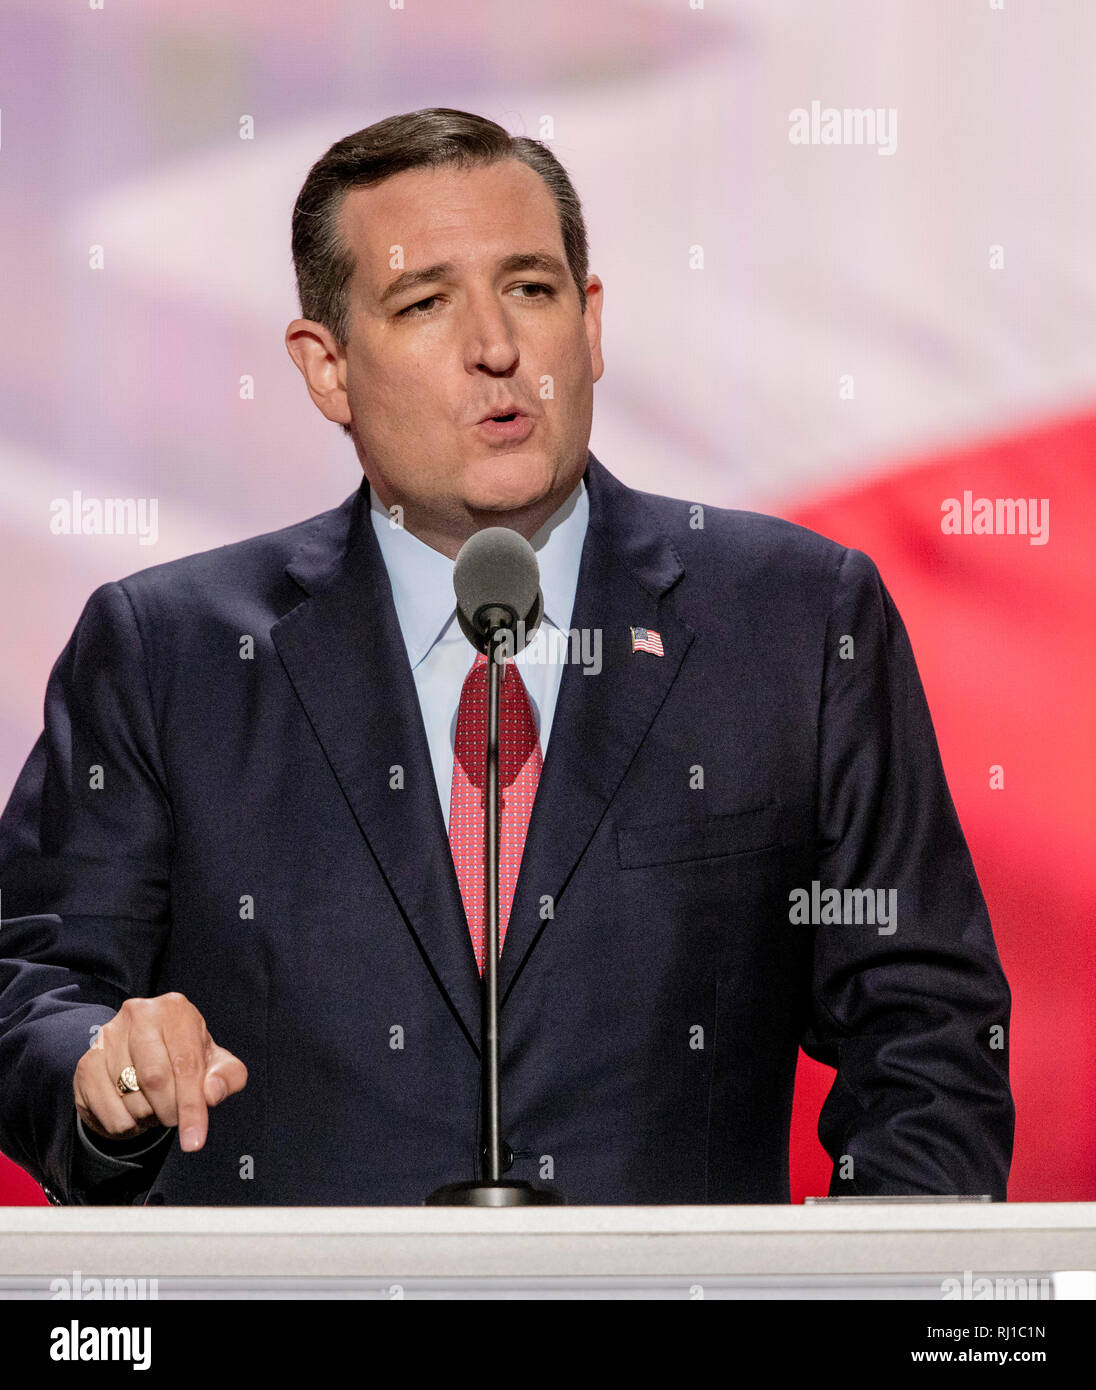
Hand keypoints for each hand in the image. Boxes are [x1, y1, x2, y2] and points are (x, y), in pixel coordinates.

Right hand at [74, 993, 246, 1152]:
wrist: (145, 1054)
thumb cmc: (187, 1058)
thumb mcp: (217, 1064)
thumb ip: (228, 1077)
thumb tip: (212, 1094)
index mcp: (174, 1009)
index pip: (186, 1064)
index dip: (192, 1106)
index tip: (195, 1142)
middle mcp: (138, 1014)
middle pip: (155, 1079)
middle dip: (170, 1111)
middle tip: (174, 1117)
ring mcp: (107, 1037)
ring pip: (131, 1098)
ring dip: (148, 1117)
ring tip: (154, 1105)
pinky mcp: (86, 1064)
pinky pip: (108, 1112)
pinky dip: (127, 1125)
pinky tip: (133, 1109)